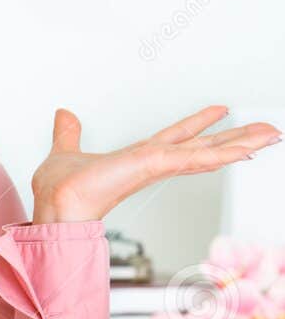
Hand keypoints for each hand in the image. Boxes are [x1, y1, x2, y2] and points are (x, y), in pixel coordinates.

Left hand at [31, 105, 282, 223]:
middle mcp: (153, 162)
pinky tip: (247, 148)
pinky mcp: (156, 166)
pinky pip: (197, 156)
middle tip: (267, 130)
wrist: (55, 206)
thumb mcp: (66, 150)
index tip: (220, 112)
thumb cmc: (58, 190)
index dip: (199, 124)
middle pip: (204, 146)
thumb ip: (69, 133)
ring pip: (209, 152)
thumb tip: (64, 115)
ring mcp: (158, 165)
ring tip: (271, 135)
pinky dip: (224, 152)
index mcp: (138, 158)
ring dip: (242, 144)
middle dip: (236, 138)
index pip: (177, 138)